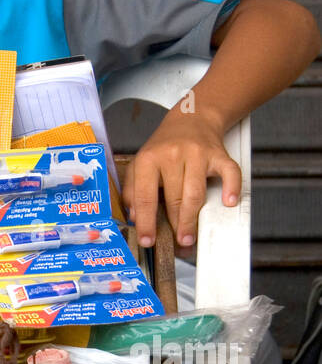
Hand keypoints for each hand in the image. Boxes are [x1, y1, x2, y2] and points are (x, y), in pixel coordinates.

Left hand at [121, 105, 240, 249]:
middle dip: (175, 225)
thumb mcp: (140, 163)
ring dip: (193, 218)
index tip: (147, 240)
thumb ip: (132, 189)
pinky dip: (231, 188)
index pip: (145, 196)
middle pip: (174, 197)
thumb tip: (134, 216)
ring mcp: (197, 154)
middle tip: (176, 244)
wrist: (191, 118)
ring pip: (195, 192)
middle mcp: (173, 155)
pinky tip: (228, 202)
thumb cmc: (165, 146)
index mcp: (149, 158)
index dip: (146, 221)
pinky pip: (229, 172)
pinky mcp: (218, 154)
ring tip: (189, 237)